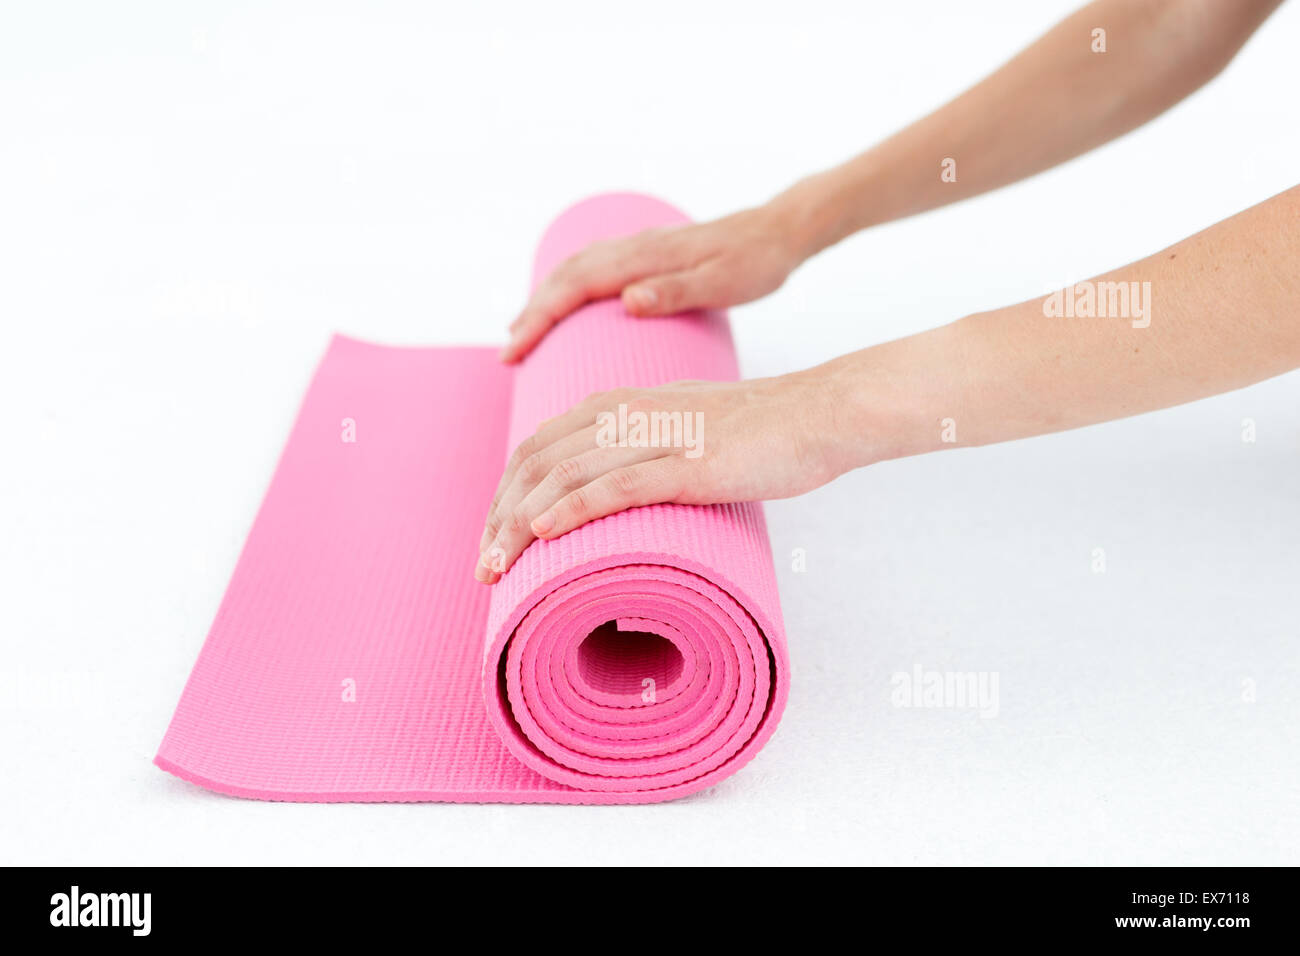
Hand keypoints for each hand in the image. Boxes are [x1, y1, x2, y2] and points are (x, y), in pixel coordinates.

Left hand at [475, 372, 842, 581]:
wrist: (820, 414)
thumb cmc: (762, 432)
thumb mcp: (689, 430)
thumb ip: (650, 450)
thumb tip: (621, 496)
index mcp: (626, 405)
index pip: (542, 445)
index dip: (507, 492)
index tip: (493, 538)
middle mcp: (631, 414)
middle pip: (539, 460)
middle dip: (500, 515)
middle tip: (483, 566)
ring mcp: (659, 436)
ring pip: (565, 474)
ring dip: (520, 523)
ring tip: (498, 565)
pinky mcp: (691, 463)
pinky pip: (618, 485)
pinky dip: (573, 509)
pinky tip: (545, 533)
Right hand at [500, 203, 803, 361]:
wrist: (780, 230)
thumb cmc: (756, 263)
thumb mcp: (724, 283)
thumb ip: (676, 292)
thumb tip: (627, 300)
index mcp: (644, 257)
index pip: (574, 286)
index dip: (540, 319)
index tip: (514, 352)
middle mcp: (634, 247)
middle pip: (565, 276)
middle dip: (532, 314)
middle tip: (509, 355)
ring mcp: (638, 248)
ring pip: (574, 269)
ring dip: (544, 299)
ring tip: (523, 334)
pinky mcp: (647, 255)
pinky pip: (592, 269)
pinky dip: (567, 288)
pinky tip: (566, 308)